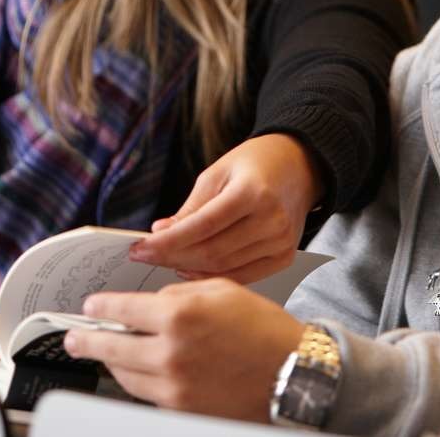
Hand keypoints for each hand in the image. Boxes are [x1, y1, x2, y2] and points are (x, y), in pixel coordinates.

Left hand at [64, 277, 303, 419]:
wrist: (291, 372)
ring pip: (123, 374)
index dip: (100, 307)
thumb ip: (179, 294)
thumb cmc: (263, 329)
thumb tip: (150, 303)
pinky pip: (144, 394)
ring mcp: (173, 385)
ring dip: (108, 361)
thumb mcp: (221, 290)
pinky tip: (132, 372)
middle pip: (111, 347)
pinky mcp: (180, 408)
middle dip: (87, 340)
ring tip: (101, 353)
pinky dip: (133, 381)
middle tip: (73, 338)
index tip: (91, 307)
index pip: (121, 310)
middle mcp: (171, 352)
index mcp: (179, 315)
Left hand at [130, 133, 324, 282]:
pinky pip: (243, 275)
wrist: (300, 165)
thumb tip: (160, 234)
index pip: (201, 227)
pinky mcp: (285, 256)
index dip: (166, 242)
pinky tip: (195, 269)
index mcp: (252, 192)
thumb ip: (190, 208)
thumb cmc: (255, 164)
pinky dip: (215, 276)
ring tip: (168, 261)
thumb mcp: (217, 173)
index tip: (139, 248)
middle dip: (172, 257)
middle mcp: (271, 220)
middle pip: (212, 252)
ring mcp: (281, 241)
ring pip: (225, 268)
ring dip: (190, 268)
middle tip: (147, 256)